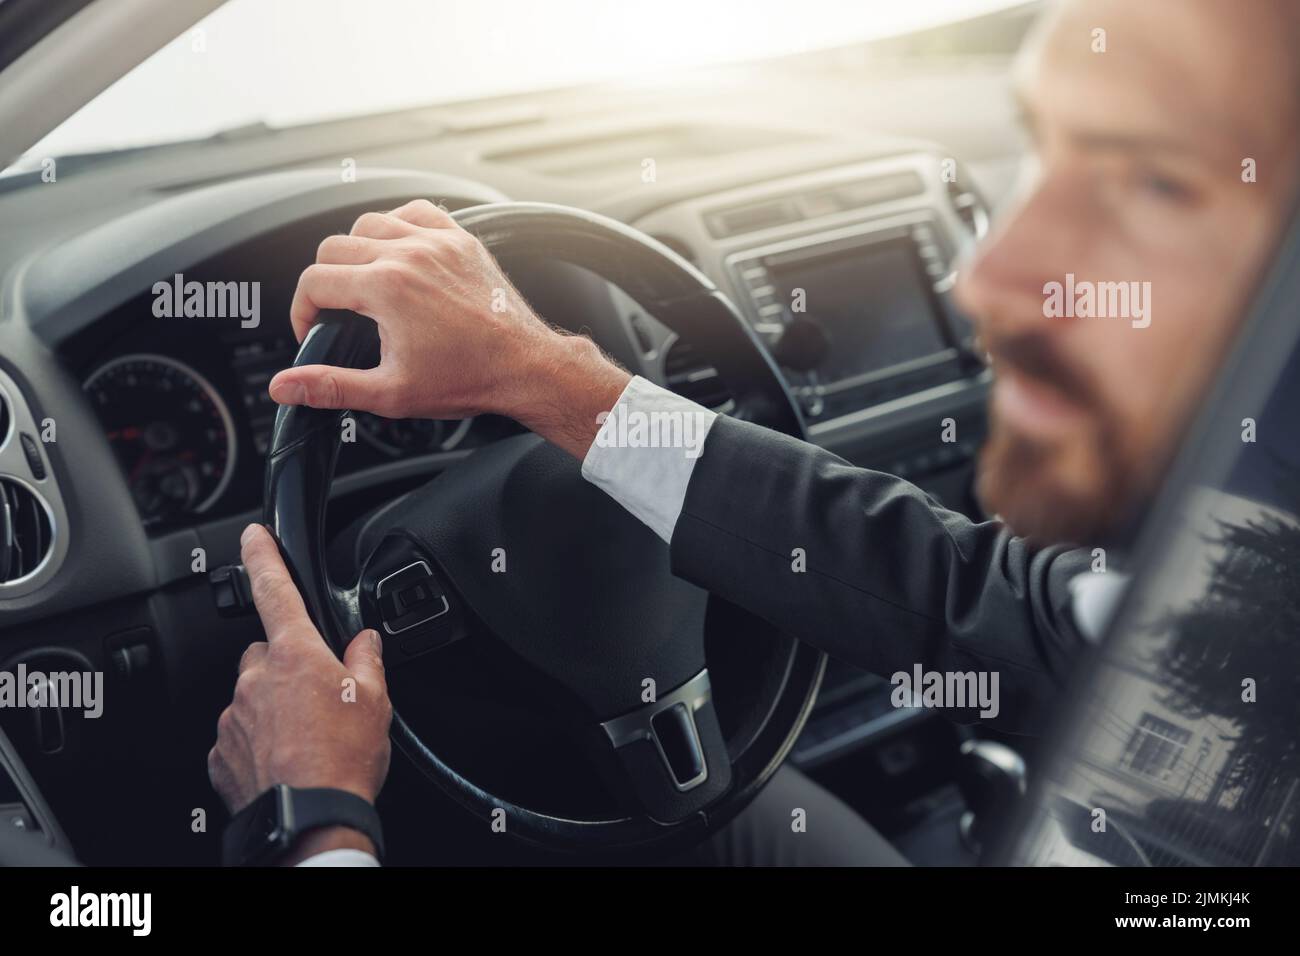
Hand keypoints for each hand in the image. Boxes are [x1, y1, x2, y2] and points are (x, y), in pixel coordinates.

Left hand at [208, 524, 391, 862]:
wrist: (310, 818)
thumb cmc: (344, 759)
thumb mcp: (376, 700)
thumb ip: (366, 659)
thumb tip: (364, 642)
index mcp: (295, 655)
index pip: (274, 588)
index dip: (263, 554)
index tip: (253, 534)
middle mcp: (255, 678)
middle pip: (264, 652)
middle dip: (285, 664)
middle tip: (315, 694)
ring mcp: (234, 716)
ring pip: (250, 695)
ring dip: (272, 706)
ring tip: (305, 736)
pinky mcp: (221, 752)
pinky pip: (239, 734)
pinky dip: (258, 741)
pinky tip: (286, 758)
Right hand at [267, 199, 629, 458]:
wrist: (525, 366)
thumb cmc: (469, 379)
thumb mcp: (391, 393)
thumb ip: (331, 386)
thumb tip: (284, 387)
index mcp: (386, 288)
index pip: (314, 281)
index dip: (302, 311)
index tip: (314, 332)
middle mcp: (409, 254)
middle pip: (334, 247)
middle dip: (324, 281)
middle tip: (336, 313)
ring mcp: (437, 242)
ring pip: (369, 222)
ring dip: (355, 249)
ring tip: (362, 284)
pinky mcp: (460, 239)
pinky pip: (415, 211)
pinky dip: (397, 225)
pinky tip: (397, 251)